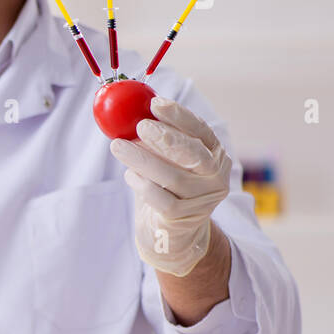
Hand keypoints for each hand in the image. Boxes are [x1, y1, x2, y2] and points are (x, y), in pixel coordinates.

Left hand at [109, 97, 231, 277]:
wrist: (170, 230)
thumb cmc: (164, 184)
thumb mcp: (164, 157)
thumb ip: (153, 135)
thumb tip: (127, 107)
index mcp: (214, 154)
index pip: (201, 131)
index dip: (179, 116)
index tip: (154, 103)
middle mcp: (215, 176)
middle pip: (195, 155)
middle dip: (168, 138)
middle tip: (141, 126)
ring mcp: (203, 200)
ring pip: (174, 178)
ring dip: (143, 159)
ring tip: (118, 146)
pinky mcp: (184, 219)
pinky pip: (162, 200)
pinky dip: (143, 185)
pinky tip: (129, 175)